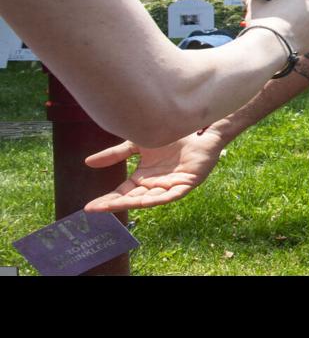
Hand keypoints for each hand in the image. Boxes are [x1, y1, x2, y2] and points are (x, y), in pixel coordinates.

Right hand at [82, 130, 226, 212]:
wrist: (191, 128)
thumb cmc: (168, 138)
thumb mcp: (135, 146)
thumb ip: (115, 155)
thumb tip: (87, 163)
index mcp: (143, 179)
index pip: (122, 193)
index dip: (107, 200)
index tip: (89, 207)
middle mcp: (155, 185)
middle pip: (132, 199)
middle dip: (114, 204)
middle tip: (95, 210)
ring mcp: (170, 186)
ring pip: (150, 199)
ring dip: (133, 203)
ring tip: (116, 206)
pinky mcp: (186, 183)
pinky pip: (172, 194)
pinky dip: (160, 197)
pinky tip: (146, 201)